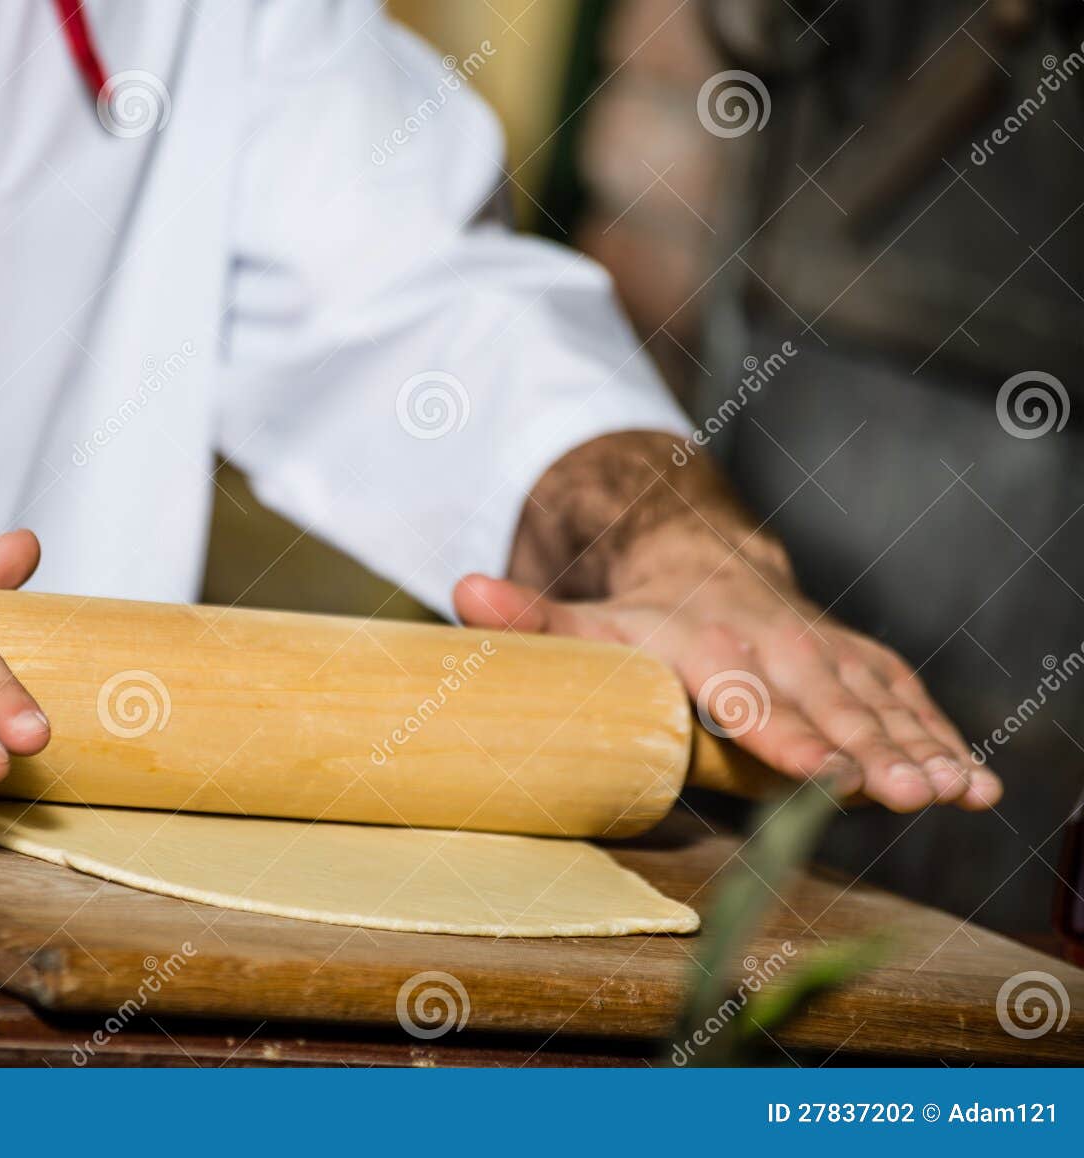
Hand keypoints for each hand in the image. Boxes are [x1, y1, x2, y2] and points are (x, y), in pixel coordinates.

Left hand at [454, 565, 1000, 812]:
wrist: (698, 560)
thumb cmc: (638, 616)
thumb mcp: (585, 615)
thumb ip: (533, 619)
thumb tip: (462, 592)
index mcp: (709, 644)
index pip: (750, 696)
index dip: (786, 735)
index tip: (822, 773)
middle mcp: (777, 644)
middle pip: (828, 704)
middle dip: (873, 751)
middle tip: (914, 795)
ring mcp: (822, 652)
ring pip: (876, 702)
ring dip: (920, 747)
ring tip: (959, 793)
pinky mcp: (855, 661)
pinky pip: (903, 697)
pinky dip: (940, 734)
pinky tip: (974, 780)